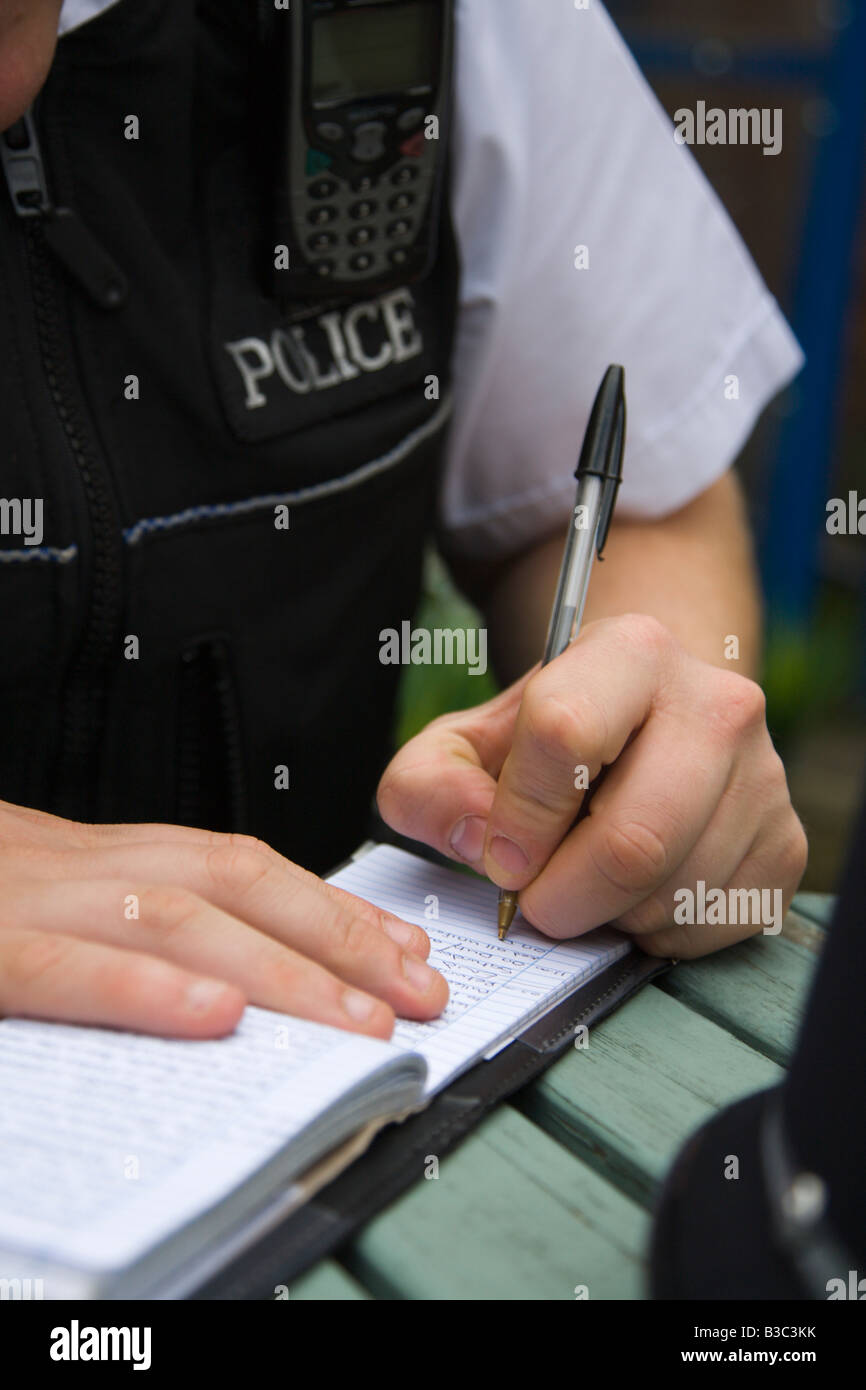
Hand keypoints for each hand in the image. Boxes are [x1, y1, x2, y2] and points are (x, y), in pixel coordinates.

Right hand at [0, 801, 447, 1036]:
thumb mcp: (43, 896)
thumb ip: (121, 924)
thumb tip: (225, 979)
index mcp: (95, 856)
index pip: (239, 866)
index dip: (328, 906)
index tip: (405, 951)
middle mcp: (73, 863)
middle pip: (234, 883)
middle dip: (340, 938)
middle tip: (423, 993)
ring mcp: (22, 897)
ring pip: (172, 915)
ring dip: (280, 968)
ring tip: (362, 1018)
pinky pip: (59, 965)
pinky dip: (140, 985)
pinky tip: (213, 1017)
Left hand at [378, 614, 807, 957]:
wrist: (644, 730)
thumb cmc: (547, 743)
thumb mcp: (464, 744)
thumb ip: (430, 783)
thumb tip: (471, 836)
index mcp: (630, 653)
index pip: (567, 733)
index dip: (519, 817)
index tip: (500, 855)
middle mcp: (715, 704)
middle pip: (633, 841)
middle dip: (563, 895)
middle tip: (539, 899)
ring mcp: (763, 776)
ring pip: (670, 893)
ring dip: (607, 916)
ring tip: (588, 883)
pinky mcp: (785, 844)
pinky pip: (706, 923)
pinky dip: (654, 931)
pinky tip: (636, 892)